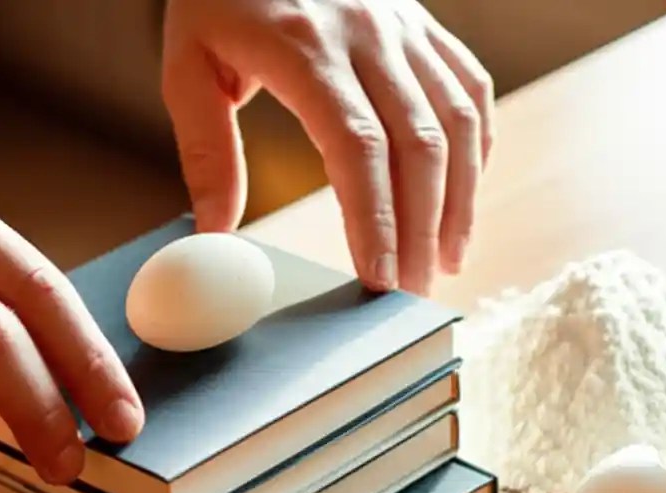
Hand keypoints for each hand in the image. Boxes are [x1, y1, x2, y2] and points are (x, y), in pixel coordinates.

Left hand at [162, 0, 493, 294]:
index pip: (357, 146)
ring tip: (446, 261)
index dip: (376, 219)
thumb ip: (207, 152)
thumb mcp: (189, 66)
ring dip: (460, 200)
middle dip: (422, 229)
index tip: (379, 279)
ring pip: (457, 120)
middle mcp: (368, 31)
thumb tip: (215, 239)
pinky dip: (476, 148)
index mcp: (303, 45)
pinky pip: (470, 88)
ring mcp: (405, 23)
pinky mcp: (424, 22)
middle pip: (419, 144)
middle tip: (413, 293)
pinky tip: (462, 196)